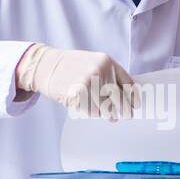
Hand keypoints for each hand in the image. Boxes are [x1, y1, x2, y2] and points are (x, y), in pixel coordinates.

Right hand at [15, 44, 139, 120]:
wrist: (46, 65)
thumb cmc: (71, 66)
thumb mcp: (94, 63)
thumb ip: (110, 77)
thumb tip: (126, 100)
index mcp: (108, 62)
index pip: (129, 85)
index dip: (133, 99)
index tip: (134, 106)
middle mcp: (101, 72)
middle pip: (121, 101)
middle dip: (123, 112)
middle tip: (121, 116)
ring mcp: (89, 84)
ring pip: (106, 110)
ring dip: (105, 114)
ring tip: (100, 110)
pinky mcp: (78, 95)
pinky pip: (92, 113)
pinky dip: (90, 113)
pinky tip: (84, 105)